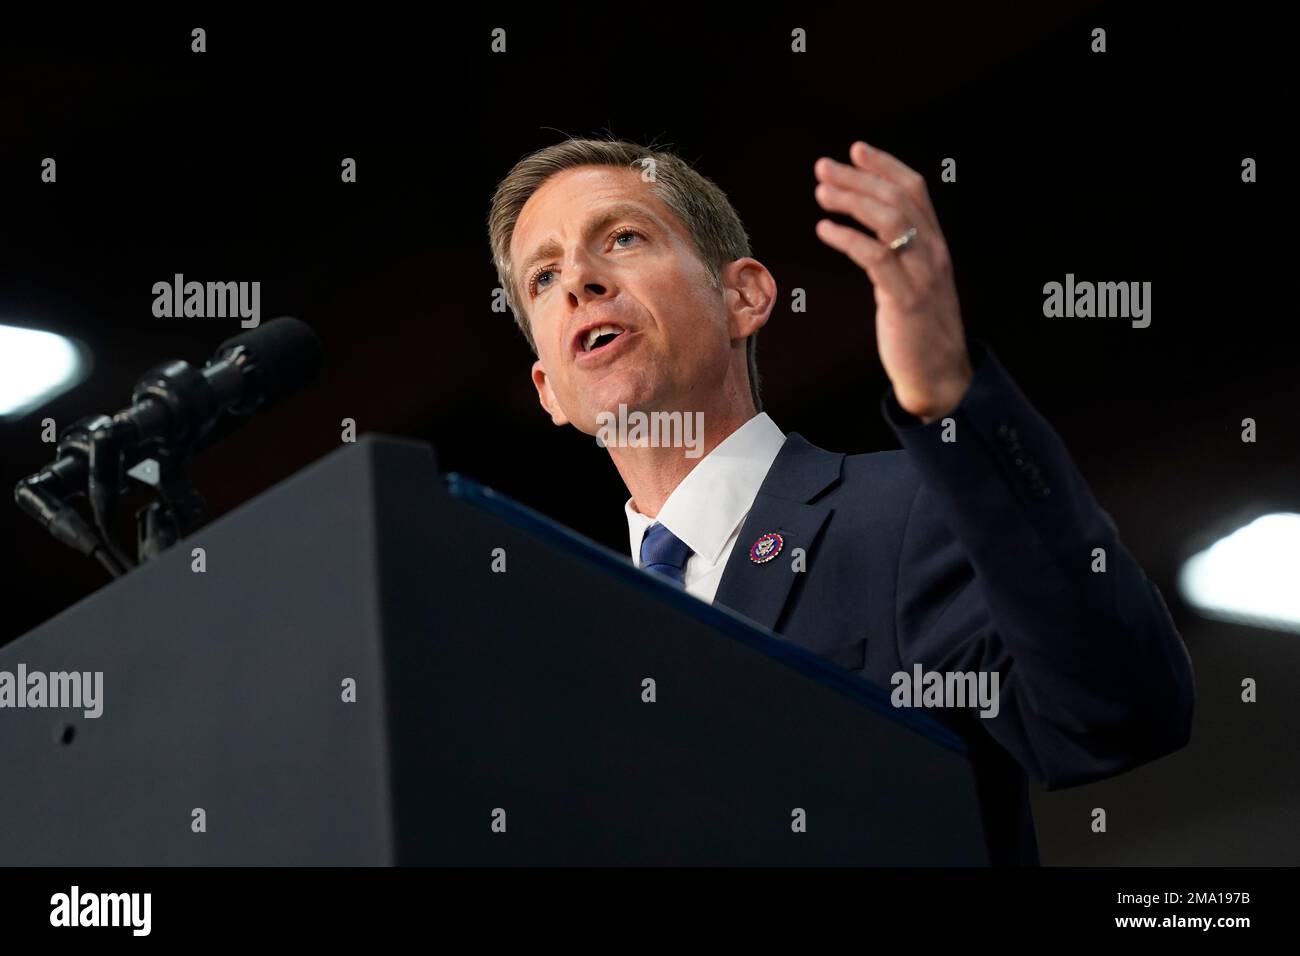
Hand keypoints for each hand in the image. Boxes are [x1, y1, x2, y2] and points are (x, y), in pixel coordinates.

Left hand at [814, 141, 972, 423]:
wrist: (940, 377)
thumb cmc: (920, 332)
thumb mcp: (913, 284)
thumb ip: (899, 255)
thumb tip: (868, 231)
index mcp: (936, 246)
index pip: (916, 190)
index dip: (886, 166)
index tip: (856, 150)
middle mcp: (933, 253)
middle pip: (898, 198)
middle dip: (858, 178)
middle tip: (822, 168)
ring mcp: (922, 275)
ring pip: (890, 220)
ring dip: (852, 200)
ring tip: (820, 193)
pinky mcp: (906, 298)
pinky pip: (876, 257)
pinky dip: (848, 238)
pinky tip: (825, 230)